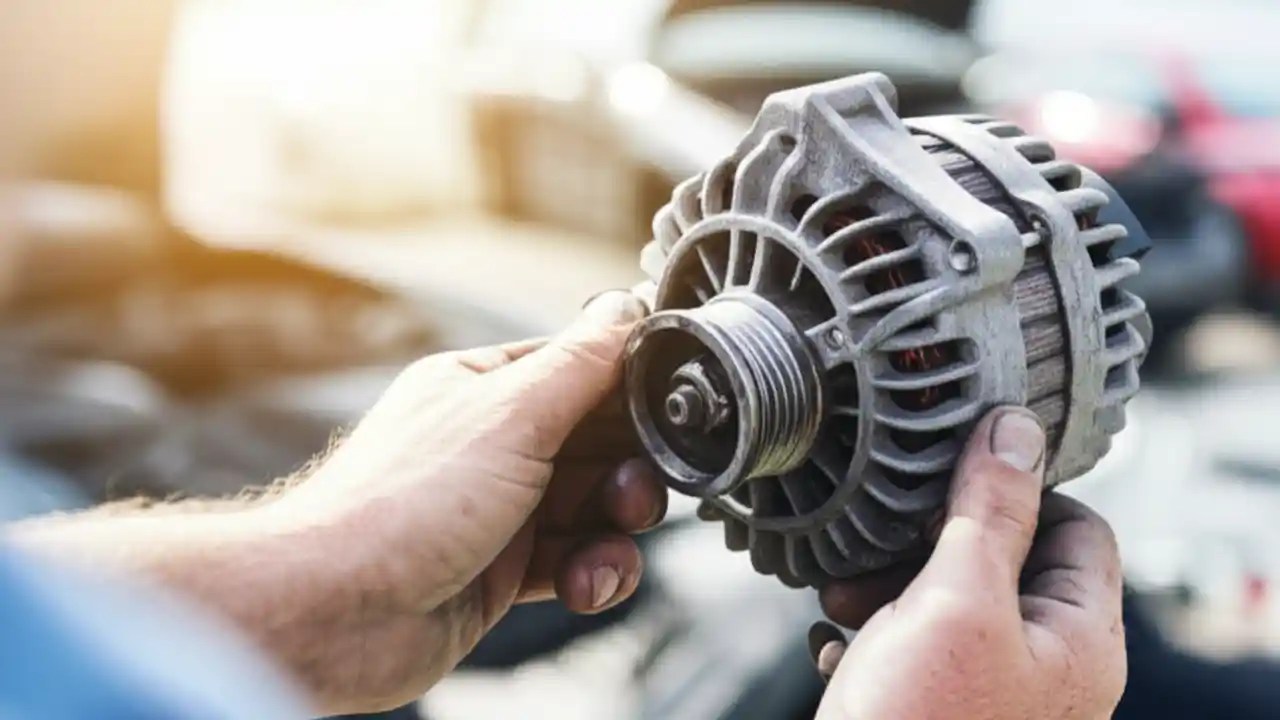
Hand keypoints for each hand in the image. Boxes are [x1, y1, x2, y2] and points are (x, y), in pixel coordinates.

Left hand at [258, 291, 666, 712]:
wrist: (332, 613)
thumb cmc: (400, 506)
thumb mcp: (509, 415)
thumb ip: (580, 364)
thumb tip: (626, 306)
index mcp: (483, 390)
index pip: (581, 375)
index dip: (630, 399)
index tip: (667, 422)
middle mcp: (490, 445)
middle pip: (597, 448)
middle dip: (628, 475)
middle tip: (632, 499)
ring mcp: (495, 511)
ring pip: (591, 511)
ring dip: (611, 534)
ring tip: (599, 552)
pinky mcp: (499, 572)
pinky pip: (571, 563)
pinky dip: (588, 574)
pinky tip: (581, 585)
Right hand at [812, 408, 1126, 719]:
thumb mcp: (955, 599)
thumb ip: (988, 511)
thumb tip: (1015, 428)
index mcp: (1076, 640)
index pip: (1078, 527)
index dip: (1016, 491)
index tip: (950, 478)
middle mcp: (1043, 667)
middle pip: (1003, 562)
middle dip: (930, 545)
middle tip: (879, 547)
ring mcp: (989, 693)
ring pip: (947, 602)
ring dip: (890, 587)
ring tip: (842, 597)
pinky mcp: (936, 711)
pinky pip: (913, 649)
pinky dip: (874, 634)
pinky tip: (836, 643)